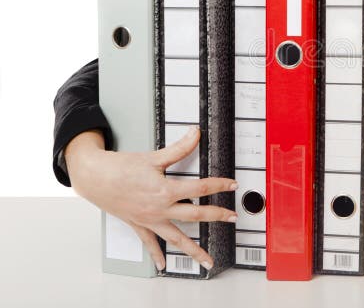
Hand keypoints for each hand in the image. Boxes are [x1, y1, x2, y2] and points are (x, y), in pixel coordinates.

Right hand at [65, 126, 237, 270]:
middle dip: (216, 217)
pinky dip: (156, 255)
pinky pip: (150, 243)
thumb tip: (195, 134)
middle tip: (233, 218)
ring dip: (194, 251)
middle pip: (195, 216)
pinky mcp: (139, 224)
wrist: (94, 178)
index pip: (199, 189)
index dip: (218, 185)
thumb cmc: (121, 167)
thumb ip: (179, 148)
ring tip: (207, 261)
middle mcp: (159, 209)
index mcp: (165, 191)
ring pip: (176, 239)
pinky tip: (163, 265)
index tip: (231, 184)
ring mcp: (150, 220)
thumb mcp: (153, 157)